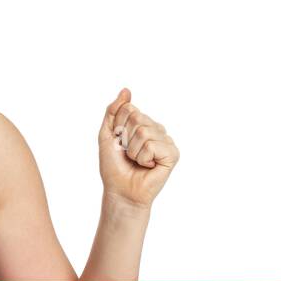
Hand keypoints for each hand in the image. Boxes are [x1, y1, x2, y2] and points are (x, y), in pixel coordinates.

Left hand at [97, 88, 178, 208]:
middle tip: (127, 154)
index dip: (117, 127)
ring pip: (144, 132)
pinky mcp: (173, 154)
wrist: (120, 190)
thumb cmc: (114, 166)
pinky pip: (152, 145)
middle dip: (125, 139)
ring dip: (133, 151)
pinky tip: (147, 166)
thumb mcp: (107, 134)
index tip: (118, 142)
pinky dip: (143, 158)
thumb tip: (126, 90)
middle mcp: (156, 129)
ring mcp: (166, 140)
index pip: (129, 109)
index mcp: (143, 123)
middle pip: (137, 118)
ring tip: (137, 161)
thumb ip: (114, 111)